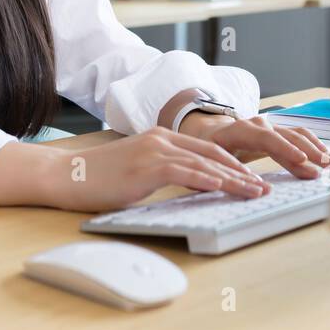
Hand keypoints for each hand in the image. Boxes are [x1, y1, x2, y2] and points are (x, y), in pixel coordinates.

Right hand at [48, 126, 274, 213]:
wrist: (67, 175)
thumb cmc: (99, 178)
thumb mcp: (139, 171)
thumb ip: (166, 173)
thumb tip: (196, 187)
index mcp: (161, 138)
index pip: (207, 149)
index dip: (233, 164)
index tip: (252, 179)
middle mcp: (160, 139)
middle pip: (212, 153)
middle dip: (241, 171)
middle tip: (263, 187)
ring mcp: (153, 151)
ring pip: (204, 163)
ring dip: (232, 179)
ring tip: (253, 192)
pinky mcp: (145, 166)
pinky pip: (183, 172)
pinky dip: (206, 179)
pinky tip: (222, 186)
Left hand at [181, 113, 329, 179]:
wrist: (211, 132)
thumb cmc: (209, 149)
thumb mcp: (208, 160)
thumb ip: (220, 173)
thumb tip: (238, 189)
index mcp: (238, 131)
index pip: (265, 138)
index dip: (283, 149)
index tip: (300, 160)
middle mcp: (258, 125)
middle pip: (286, 136)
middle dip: (306, 152)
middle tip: (322, 168)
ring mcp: (270, 127)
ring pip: (296, 134)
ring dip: (314, 148)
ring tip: (329, 164)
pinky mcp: (279, 132)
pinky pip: (299, 136)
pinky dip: (313, 145)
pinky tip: (324, 156)